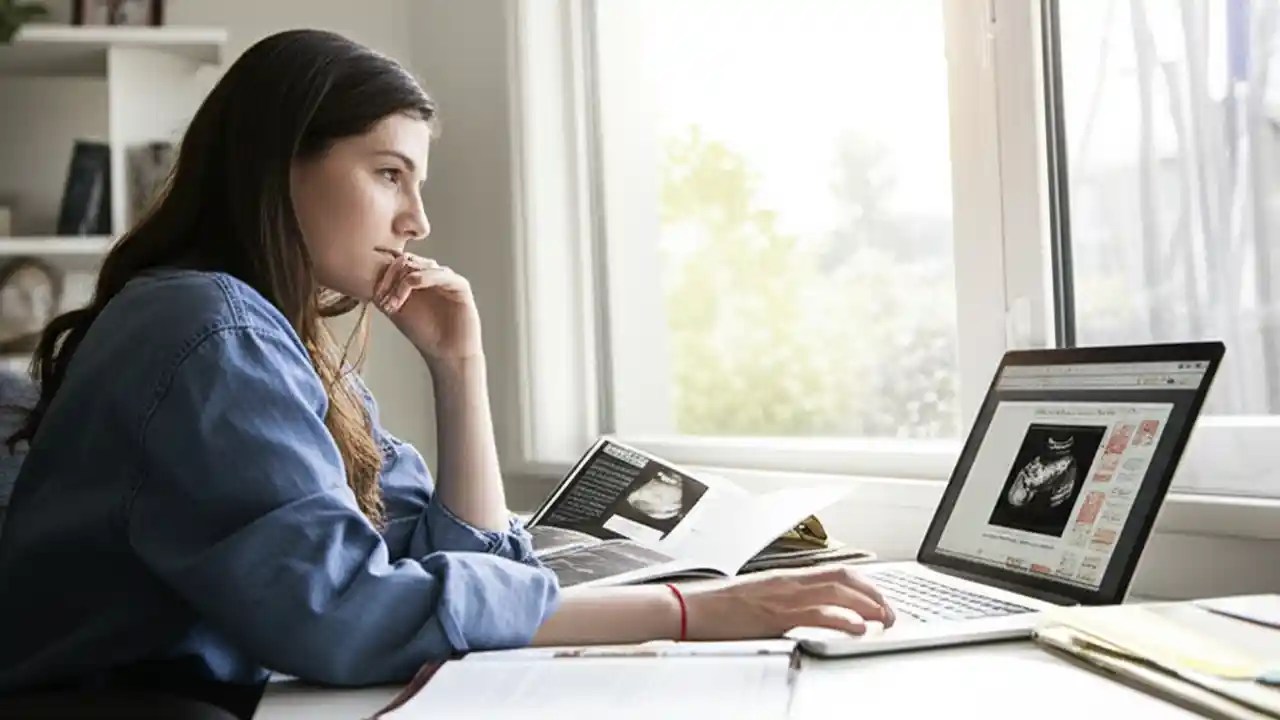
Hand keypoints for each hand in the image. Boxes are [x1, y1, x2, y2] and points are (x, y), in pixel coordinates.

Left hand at [372, 247, 482, 361]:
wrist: (447, 353)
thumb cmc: (424, 332)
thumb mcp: (396, 309)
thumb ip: (385, 291)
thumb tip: (367, 277)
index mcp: (418, 276)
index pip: (398, 261)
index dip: (383, 272)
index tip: (373, 292)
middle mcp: (432, 273)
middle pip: (407, 259)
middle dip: (389, 276)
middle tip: (380, 297)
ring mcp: (446, 278)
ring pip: (420, 265)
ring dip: (400, 282)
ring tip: (393, 303)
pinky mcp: (460, 285)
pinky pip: (438, 274)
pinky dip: (421, 278)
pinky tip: (408, 289)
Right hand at [680, 565, 894, 639]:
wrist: (687, 610)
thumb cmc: (717, 609)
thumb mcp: (758, 601)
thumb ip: (784, 604)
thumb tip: (808, 613)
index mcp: (786, 578)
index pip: (836, 572)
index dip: (864, 584)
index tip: (880, 600)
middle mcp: (788, 582)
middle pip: (844, 578)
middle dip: (874, 594)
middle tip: (891, 613)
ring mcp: (782, 597)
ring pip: (837, 592)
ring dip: (867, 605)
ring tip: (884, 620)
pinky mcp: (775, 615)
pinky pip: (817, 614)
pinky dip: (843, 619)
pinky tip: (858, 628)